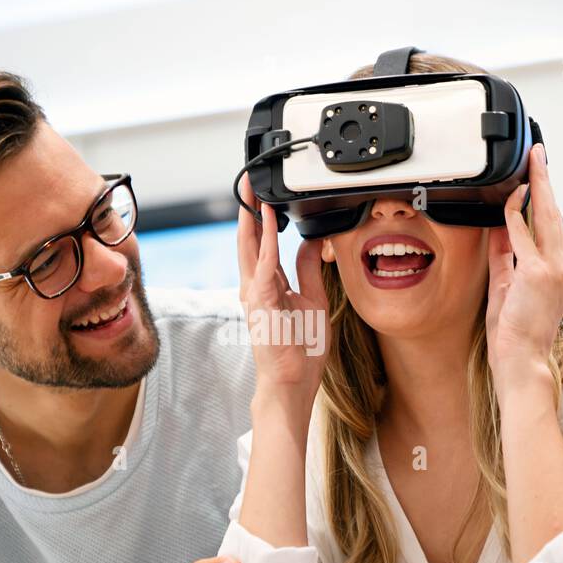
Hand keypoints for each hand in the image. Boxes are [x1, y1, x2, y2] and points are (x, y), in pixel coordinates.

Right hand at [235, 175, 329, 409]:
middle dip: (248, 208)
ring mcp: (254, 294)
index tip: (264, 196)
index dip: (261, 218)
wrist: (292, 382)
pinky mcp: (261, 301)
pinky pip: (264, 263)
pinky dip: (267, 238)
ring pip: (249, 245)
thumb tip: (314, 242)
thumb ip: (310, 269)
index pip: (261, 245)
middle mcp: (255, 287)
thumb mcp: (314, 299)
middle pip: (248, 239)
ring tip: (252, 189)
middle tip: (248, 180)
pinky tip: (271, 218)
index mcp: (267, 286)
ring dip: (252, 215)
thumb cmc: (300, 350)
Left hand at [485, 144, 562, 390]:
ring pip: (545, 218)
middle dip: (544, 182)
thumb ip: (504, 255)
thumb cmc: (515, 334)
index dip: (544, 199)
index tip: (537, 178)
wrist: (521, 360)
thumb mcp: (506, 287)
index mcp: (560, 271)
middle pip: (554, 215)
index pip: (553, 227)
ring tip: (531, 163)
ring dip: (536, 187)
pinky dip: (513, 216)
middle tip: (537, 156)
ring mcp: (555, 269)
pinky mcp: (539, 274)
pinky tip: (510, 198)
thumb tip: (498, 228)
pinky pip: (522, 236)